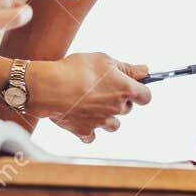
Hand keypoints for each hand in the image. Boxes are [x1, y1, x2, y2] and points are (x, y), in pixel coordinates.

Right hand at [29, 52, 151, 141]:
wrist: (49, 87)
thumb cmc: (75, 69)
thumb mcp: (103, 59)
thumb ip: (126, 67)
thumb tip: (144, 71)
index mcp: (124, 89)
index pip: (146, 96)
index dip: (140, 91)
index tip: (133, 86)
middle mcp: (116, 108)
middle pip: (127, 109)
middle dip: (119, 101)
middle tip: (102, 89)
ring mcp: (101, 122)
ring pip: (113, 125)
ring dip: (107, 116)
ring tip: (92, 104)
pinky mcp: (84, 131)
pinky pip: (92, 136)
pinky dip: (89, 130)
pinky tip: (81, 118)